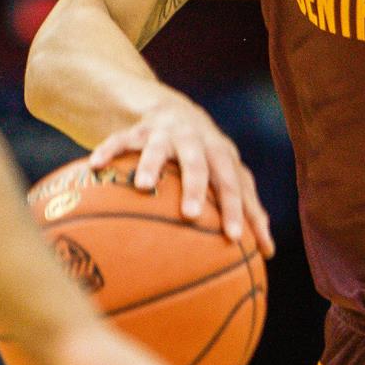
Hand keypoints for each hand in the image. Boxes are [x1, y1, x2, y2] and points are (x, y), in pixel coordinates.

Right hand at [89, 93, 274, 254]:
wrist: (172, 110)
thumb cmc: (208, 157)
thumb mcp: (228, 176)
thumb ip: (249, 210)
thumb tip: (270, 253)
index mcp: (221, 156)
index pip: (233, 184)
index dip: (237, 209)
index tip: (236, 238)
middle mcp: (196, 141)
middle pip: (199, 163)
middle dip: (196, 187)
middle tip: (191, 215)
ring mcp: (165, 133)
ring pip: (159, 147)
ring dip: (153, 165)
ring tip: (144, 188)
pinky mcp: (137, 130)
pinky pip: (120, 139)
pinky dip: (108, 150)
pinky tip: (95, 166)